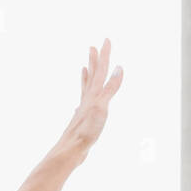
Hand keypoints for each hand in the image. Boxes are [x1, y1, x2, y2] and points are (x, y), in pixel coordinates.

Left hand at [56, 38, 122, 159]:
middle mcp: (87, 99)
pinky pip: (82, 104)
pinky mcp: (81, 121)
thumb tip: (119, 67)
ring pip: (85, 89)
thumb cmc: (87, 130)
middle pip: (91, 76)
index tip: (105, 40)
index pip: (101, 70)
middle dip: (94, 61)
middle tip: (92, 47)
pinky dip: (83, 98)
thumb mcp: (102, 106)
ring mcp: (83, 110)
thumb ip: (110, 87)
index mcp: (93, 94)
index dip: (104, 55)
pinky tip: (79, 104)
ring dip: (86, 77)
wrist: (71, 149)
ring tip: (84, 68)